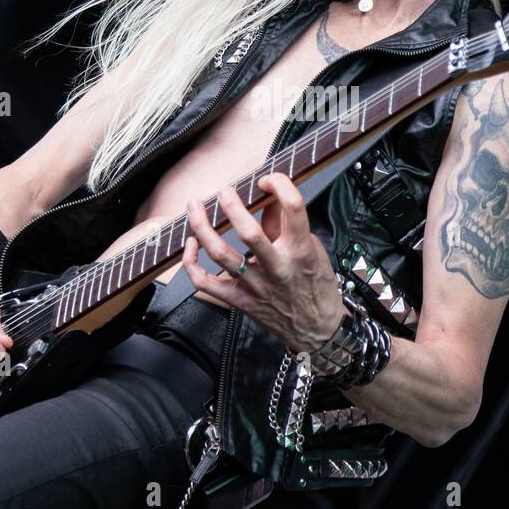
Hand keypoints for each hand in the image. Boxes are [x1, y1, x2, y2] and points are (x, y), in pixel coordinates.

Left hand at [182, 172, 344, 352]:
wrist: (317, 328)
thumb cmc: (315, 285)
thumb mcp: (312, 250)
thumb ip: (286, 224)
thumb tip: (268, 196)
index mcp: (300, 250)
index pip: (294, 208)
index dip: (280, 185)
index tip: (268, 179)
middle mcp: (278, 268)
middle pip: (249, 233)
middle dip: (232, 206)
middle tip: (223, 191)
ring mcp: (256, 286)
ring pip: (221, 255)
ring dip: (202, 228)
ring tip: (194, 207)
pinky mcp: (240, 301)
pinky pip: (206, 283)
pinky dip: (191, 263)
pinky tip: (191, 245)